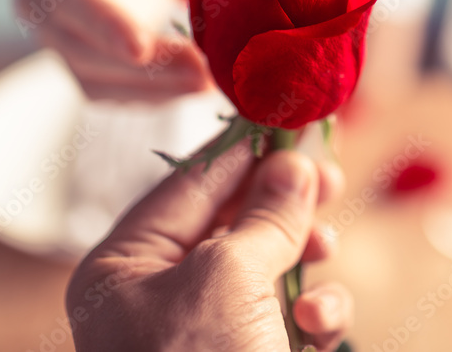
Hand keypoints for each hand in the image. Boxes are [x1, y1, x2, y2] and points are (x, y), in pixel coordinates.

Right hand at [0, 0, 211, 102]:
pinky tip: (192, 87)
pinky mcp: (75, 66)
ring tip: (207, 83)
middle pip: (81, 48)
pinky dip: (151, 96)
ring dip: (153, 89)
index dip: (102, 22)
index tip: (141, 48)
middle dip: (144, 68)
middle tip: (202, 72)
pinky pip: (107, 93)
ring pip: (93, 81)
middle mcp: (38, 2)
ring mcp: (52, 40)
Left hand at [65, 144, 352, 350]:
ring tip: (325, 250)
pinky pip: (282, 318)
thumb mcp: (227, 281)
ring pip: (263, 267)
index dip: (243, 149)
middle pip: (229, 223)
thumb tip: (293, 163)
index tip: (290, 121)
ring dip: (301, 258)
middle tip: (327, 175)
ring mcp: (202, 334)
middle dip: (282, 203)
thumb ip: (262, 216)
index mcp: (124, 268)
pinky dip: (310, 313)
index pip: (187, 184)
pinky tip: (320, 323)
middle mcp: (156, 297)